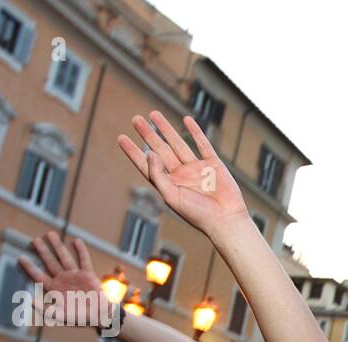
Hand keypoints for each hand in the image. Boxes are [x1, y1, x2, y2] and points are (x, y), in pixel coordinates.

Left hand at [19, 232, 108, 327]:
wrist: (99, 317)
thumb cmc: (79, 318)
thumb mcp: (59, 315)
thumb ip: (45, 309)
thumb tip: (29, 301)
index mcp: (54, 289)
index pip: (39, 276)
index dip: (30, 267)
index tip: (21, 257)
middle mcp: (63, 280)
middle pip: (50, 263)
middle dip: (42, 251)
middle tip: (34, 240)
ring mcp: (75, 276)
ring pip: (64, 258)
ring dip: (58, 246)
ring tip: (50, 234)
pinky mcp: (88, 275)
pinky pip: (84, 260)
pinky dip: (81, 251)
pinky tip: (76, 241)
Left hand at [118, 112, 247, 237]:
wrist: (226, 220)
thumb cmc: (198, 214)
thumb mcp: (171, 196)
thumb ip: (158, 175)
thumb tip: (149, 153)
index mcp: (168, 184)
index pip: (146, 164)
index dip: (133, 151)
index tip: (121, 137)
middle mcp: (181, 175)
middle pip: (160, 150)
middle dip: (148, 134)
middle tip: (135, 119)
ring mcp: (197, 168)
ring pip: (178, 144)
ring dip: (166, 129)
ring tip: (154, 114)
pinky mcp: (213, 165)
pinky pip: (203, 145)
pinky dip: (195, 132)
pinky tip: (186, 120)